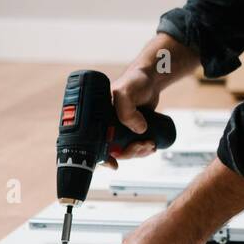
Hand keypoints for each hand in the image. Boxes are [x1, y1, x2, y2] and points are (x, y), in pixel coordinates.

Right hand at [104, 32, 200, 168]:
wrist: (151, 79)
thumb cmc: (134, 81)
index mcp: (96, 118)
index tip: (113, 164)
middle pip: (112, 150)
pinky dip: (143, 149)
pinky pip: (135, 146)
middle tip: (142, 145)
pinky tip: (150, 145)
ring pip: (125, 150)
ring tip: (150, 144)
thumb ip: (126, 110)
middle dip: (128, 153)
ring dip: (138, 152)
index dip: (102, 157)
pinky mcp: (131, 130)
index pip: (92, 143)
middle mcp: (105, 125)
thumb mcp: (126, 92)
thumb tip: (138, 130)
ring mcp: (119, 129)